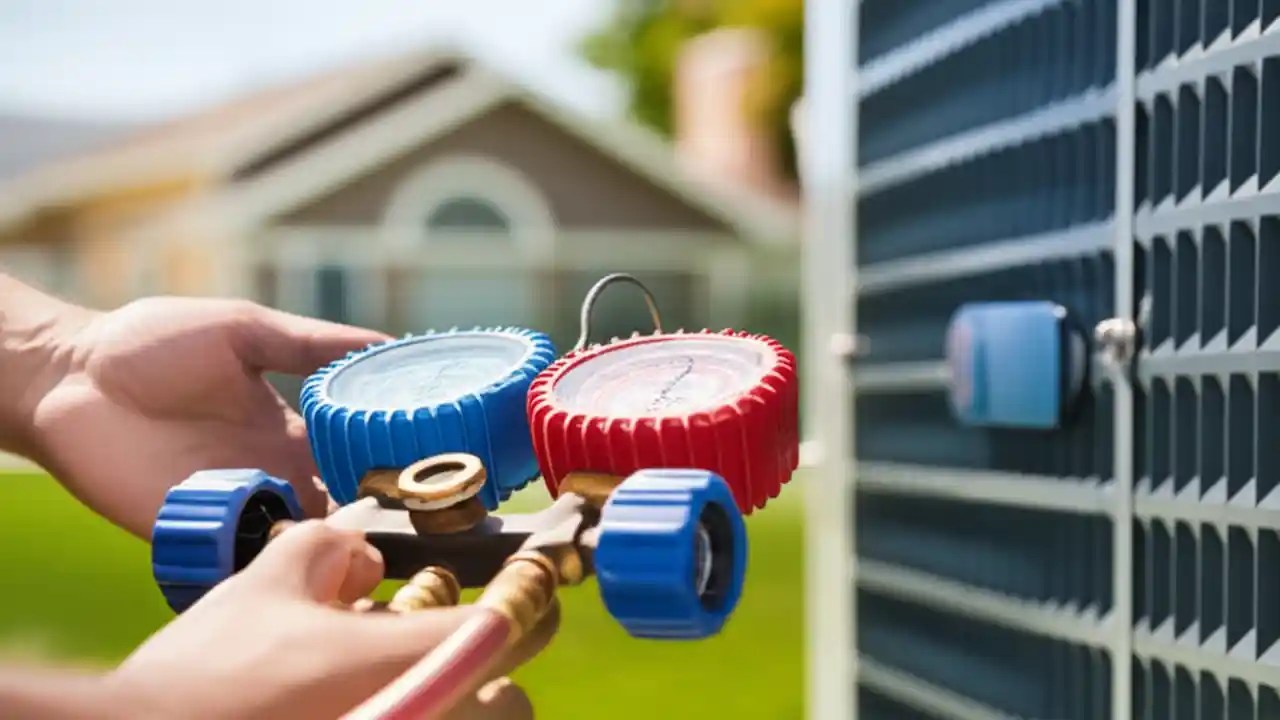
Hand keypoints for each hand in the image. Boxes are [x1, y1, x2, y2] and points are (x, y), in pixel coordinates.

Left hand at [25, 296, 387, 536]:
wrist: (64, 374)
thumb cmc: (151, 342)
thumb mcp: (245, 329)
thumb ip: (312, 344)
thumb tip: (390, 343)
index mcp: (290, 432)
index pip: (355, 462)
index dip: (392, 471)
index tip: (436, 474)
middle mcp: (270, 474)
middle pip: (337, 511)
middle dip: (373, 519)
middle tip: (415, 520)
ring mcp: (234, 506)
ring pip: (300, 540)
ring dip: (331, 544)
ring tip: (366, 539)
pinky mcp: (192, 530)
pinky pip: (245, 556)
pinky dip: (275, 560)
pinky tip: (302, 549)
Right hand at [110, 521, 554, 718]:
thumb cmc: (202, 683)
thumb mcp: (260, 590)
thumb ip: (322, 550)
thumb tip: (352, 546)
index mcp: (416, 658)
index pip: (517, 622)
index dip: (529, 594)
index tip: (530, 580)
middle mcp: (433, 714)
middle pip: (512, 700)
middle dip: (489, 670)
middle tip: (452, 641)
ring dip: (458, 701)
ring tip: (404, 677)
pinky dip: (423, 714)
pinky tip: (367, 703)